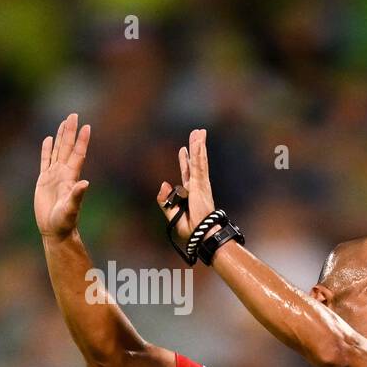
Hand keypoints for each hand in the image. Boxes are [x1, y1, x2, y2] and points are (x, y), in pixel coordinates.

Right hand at [35, 113, 90, 240]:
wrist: (55, 230)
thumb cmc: (65, 222)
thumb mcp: (71, 209)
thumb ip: (77, 196)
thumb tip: (84, 183)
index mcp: (71, 177)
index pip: (77, 154)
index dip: (82, 140)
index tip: (87, 126)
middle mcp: (64, 173)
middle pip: (68, 147)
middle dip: (71, 131)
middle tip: (74, 114)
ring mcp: (54, 175)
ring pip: (57, 150)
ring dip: (61, 136)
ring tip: (64, 122)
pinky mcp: (44, 180)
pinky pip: (45, 160)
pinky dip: (47, 149)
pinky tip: (48, 139)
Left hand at [156, 128, 217, 242]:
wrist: (202, 235)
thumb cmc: (191, 230)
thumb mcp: (171, 215)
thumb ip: (164, 200)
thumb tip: (164, 183)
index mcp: (191, 194)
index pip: (187, 172)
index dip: (185, 160)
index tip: (184, 149)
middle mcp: (198, 186)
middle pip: (196, 162)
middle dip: (196, 147)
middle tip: (198, 133)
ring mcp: (201, 184)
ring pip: (199, 160)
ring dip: (199, 145)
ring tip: (200, 131)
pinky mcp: (201, 185)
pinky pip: (199, 165)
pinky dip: (199, 153)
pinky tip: (199, 143)